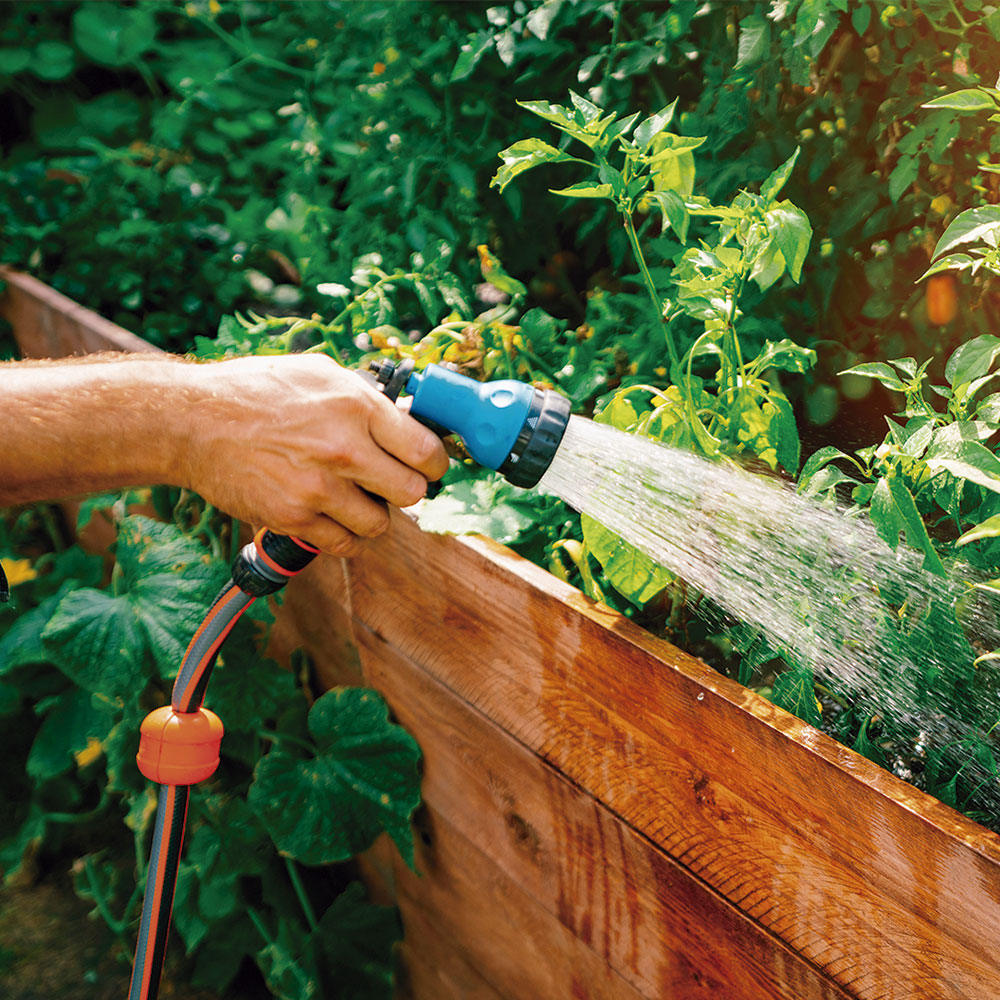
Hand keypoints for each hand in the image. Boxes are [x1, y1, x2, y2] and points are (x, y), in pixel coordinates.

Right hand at [182, 354, 448, 554]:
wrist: (194, 421)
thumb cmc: (258, 390)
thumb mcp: (320, 374)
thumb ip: (368, 398)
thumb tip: (408, 418)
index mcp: (357, 407)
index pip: (427, 452)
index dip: (435, 463)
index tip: (427, 466)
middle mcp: (344, 449)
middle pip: (412, 493)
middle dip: (405, 489)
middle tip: (388, 482)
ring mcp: (319, 488)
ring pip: (380, 523)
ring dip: (372, 514)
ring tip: (351, 497)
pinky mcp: (294, 518)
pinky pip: (344, 544)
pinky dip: (344, 535)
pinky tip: (332, 516)